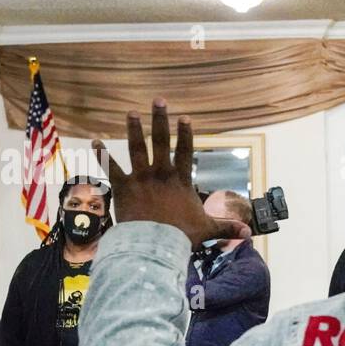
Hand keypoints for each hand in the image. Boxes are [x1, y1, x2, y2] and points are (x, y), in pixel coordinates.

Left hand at [92, 101, 250, 245]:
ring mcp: (141, 178)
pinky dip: (103, 155)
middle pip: (162, 141)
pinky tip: (95, 142)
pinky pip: (112, 168)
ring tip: (132, 112)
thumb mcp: (207, 230)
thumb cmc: (182, 236)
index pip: (185, 152)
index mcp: (181, 181)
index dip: (186, 134)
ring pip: (137, 148)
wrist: (155, 244)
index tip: (185, 117)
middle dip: (161, 120)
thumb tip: (249, 234)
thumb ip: (226, 227)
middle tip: (159, 101)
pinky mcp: (123, 187)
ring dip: (134, 129)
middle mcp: (161, 174)